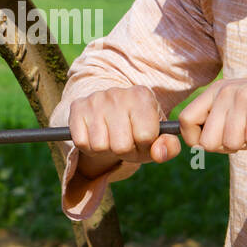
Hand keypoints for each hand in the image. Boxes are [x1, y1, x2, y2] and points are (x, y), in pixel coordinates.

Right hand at [67, 85, 181, 177]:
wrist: (111, 111)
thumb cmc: (139, 128)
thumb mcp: (158, 137)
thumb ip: (169, 147)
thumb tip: (158, 153)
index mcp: (143, 96)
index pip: (145, 137)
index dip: (144, 145)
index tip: (142, 137)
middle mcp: (118, 93)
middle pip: (120, 146)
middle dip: (124, 150)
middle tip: (124, 140)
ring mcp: (95, 99)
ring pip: (99, 146)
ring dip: (106, 149)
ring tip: (110, 136)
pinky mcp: (77, 107)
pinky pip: (82, 143)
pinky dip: (89, 146)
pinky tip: (96, 134)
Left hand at [178, 74, 246, 152]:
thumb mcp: (238, 109)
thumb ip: (217, 123)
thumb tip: (198, 145)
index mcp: (216, 91)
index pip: (185, 121)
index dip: (197, 141)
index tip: (216, 145)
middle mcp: (227, 90)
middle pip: (207, 141)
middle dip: (228, 148)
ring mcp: (246, 96)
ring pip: (231, 143)